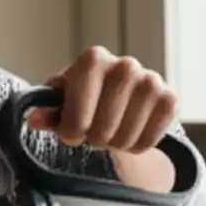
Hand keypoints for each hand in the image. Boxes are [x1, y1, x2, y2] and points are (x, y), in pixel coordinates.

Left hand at [27, 46, 178, 153]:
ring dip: (115, 144)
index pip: (79, 107)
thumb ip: (47, 111)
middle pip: (104, 126)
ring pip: (127, 135)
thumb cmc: (83, 100)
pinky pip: (150, 139)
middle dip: (94, 139)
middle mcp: (125, 65)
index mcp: (93, 59)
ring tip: (110, 135)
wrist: (120, 100)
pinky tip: (130, 135)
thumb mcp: (61, 103)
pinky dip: (137, 146)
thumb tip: (35, 117)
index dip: (72, 128)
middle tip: (92, 136)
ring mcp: (151, 80)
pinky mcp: (170, 98)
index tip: (71, 133)